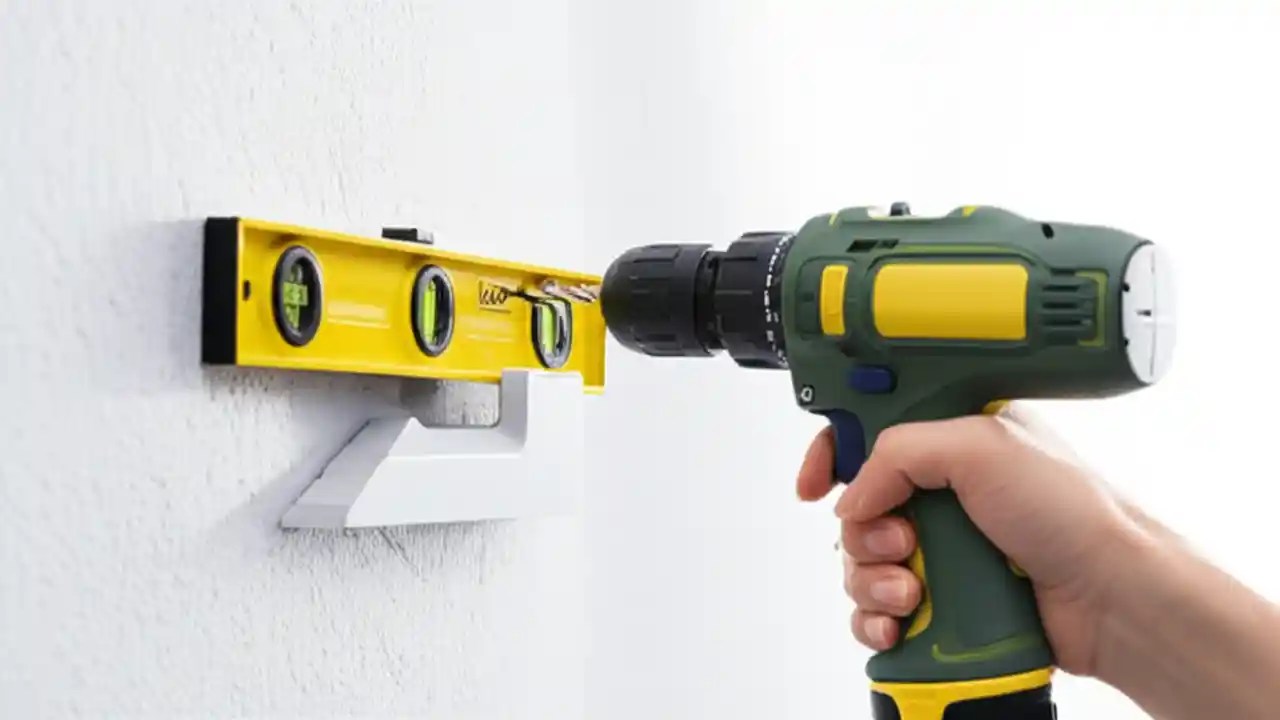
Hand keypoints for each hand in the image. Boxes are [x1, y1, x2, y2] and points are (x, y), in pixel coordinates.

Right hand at [795, 403, 1154, 676]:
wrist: (1113, 598)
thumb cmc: (1072, 512)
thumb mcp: (980, 446)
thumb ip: (899, 453)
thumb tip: (852, 495)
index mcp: (950, 439)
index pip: (867, 434)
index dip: (832, 456)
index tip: (815, 484)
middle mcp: (942, 493)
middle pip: (856, 509)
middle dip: (863, 533)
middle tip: (906, 543)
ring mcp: (943, 550)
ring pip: (861, 565)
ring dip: (873, 582)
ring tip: (914, 591)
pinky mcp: (944, 602)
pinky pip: (878, 614)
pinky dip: (878, 621)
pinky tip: (900, 624)